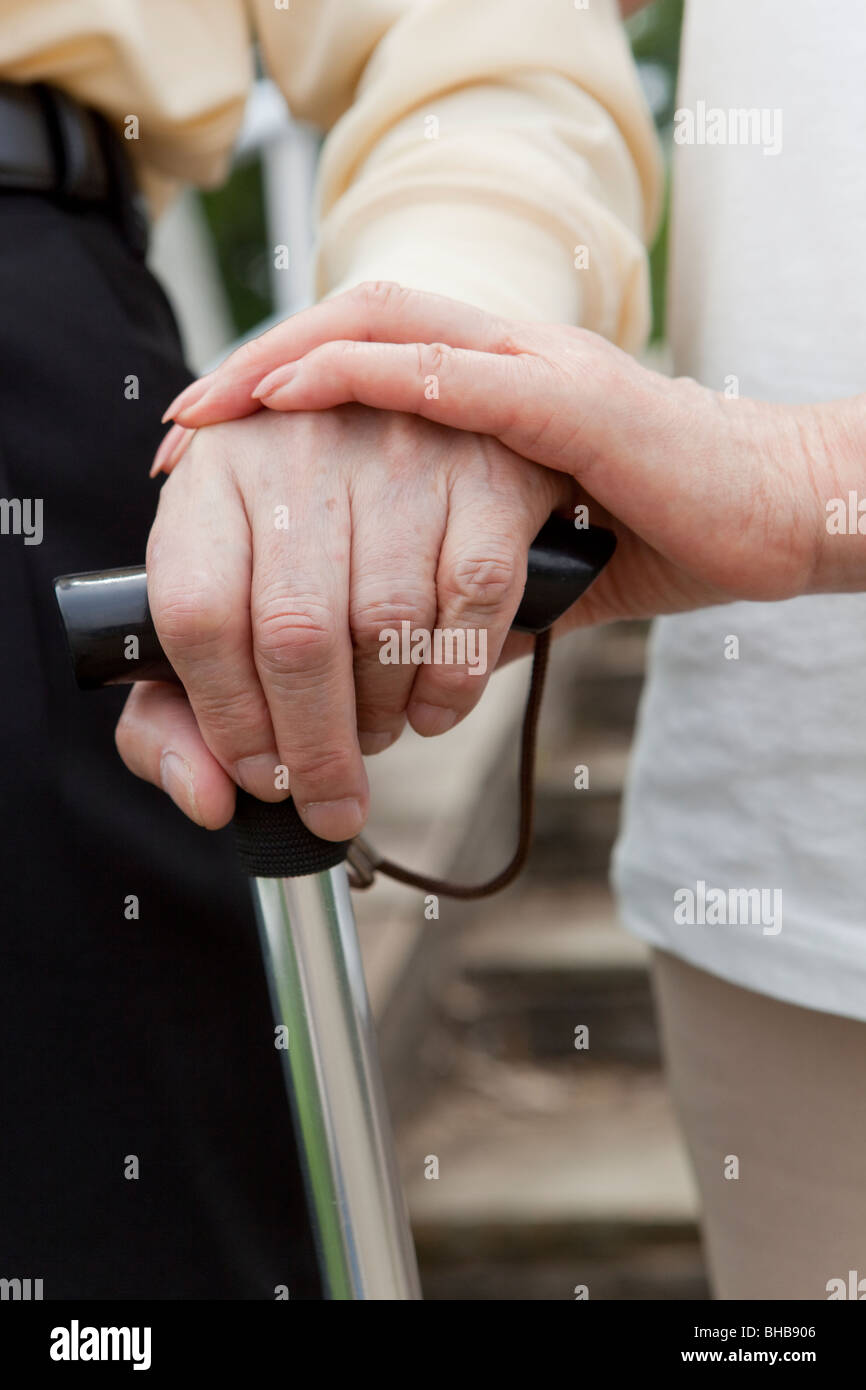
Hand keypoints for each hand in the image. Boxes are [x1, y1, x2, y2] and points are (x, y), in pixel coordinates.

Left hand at [117, 403, 569, 834]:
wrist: (428, 427)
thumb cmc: (304, 542)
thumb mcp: (219, 601)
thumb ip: (177, 715)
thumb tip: (209, 801)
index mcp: (212, 477)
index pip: (198, 614)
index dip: (230, 719)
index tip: (259, 778)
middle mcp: (300, 450)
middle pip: (296, 634)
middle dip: (315, 749)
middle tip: (330, 802)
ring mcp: (399, 452)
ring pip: (387, 624)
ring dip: (384, 714)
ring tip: (376, 732)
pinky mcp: (486, 473)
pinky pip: (473, 600)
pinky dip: (454, 681)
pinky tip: (433, 709)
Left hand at [159, 283, 830, 625]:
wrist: (779, 512)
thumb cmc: (668, 527)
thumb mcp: (541, 552)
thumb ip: (471, 577)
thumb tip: (406, 643)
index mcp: (497, 387)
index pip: (370, 358)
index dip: (281, 390)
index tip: (210, 447)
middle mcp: (511, 359)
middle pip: (359, 320)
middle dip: (259, 369)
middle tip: (185, 424)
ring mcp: (542, 372)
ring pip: (395, 329)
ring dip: (294, 364)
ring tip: (219, 407)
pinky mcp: (577, 406)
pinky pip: (464, 380)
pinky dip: (379, 381)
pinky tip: (313, 395)